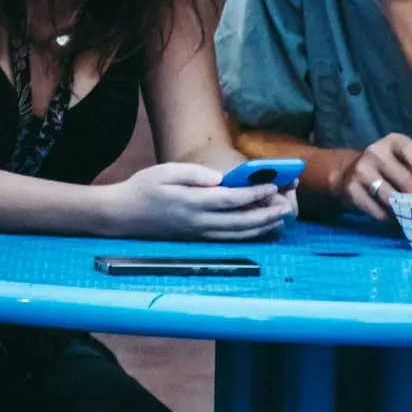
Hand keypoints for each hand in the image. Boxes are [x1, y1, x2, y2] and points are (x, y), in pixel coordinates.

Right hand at [105, 163, 292, 240]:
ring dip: (263, 226)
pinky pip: (229, 239)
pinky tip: (260, 227)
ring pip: (238, 234)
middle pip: (242, 221)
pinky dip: (249, 235)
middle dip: (268, 212)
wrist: (123, 215)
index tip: (274, 183)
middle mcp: (199, 222)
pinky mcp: (198, 239)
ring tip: (281, 216)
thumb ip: (194, 174)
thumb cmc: (144, 188)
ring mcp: (199, 234)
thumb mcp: (165, 171)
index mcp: (192, 202)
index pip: (233, 199)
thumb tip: (220, 178)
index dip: (256, 193)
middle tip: (288, 203)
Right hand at [334, 133, 411, 220]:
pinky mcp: (351, 188)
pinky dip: (390, 218)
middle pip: (403, 177)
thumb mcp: (406, 162)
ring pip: (390, 197)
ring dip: (405, 210)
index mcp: (393, 141)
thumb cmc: (390, 167)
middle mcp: (375, 151)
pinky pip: (377, 210)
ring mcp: (361, 169)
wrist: (350, 171)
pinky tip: (397, 219)